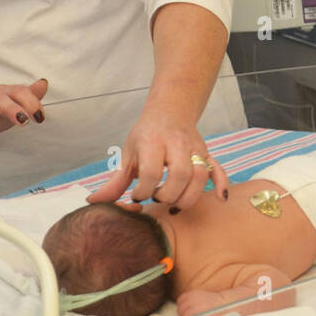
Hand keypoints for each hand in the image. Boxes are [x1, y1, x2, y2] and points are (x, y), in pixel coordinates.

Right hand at [0, 79, 47, 150]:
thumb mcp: (14, 108)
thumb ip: (29, 97)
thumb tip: (43, 83)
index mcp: (4, 93)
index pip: (20, 92)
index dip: (32, 102)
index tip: (40, 117)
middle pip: (4, 98)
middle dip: (16, 107)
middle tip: (26, 121)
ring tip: (1, 114)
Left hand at [87, 107, 228, 209]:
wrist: (170, 112)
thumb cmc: (146, 135)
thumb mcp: (128, 155)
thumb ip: (115, 182)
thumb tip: (94, 203)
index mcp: (153, 142)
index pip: (152, 171)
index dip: (143, 190)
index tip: (137, 196)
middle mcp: (177, 144)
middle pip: (181, 174)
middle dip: (168, 194)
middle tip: (157, 199)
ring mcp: (195, 149)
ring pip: (201, 174)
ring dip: (189, 195)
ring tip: (175, 204)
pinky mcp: (207, 154)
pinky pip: (219, 168)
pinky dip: (221, 183)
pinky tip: (219, 198)